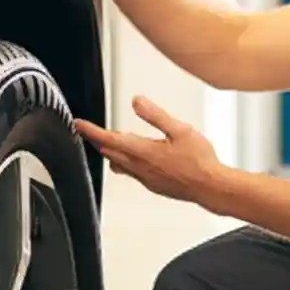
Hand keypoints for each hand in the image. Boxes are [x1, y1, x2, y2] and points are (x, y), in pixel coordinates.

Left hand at [73, 96, 225, 204]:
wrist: (211, 187)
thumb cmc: (200, 160)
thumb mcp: (180, 130)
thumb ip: (156, 115)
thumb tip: (136, 101)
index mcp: (144, 151)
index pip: (110, 139)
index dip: (92, 131)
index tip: (79, 124)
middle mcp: (140, 167)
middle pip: (109, 153)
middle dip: (98, 141)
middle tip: (89, 131)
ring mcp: (146, 179)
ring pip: (119, 164)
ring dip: (111, 152)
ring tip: (109, 142)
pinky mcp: (153, 186)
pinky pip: (131, 173)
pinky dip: (125, 163)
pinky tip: (135, 159)